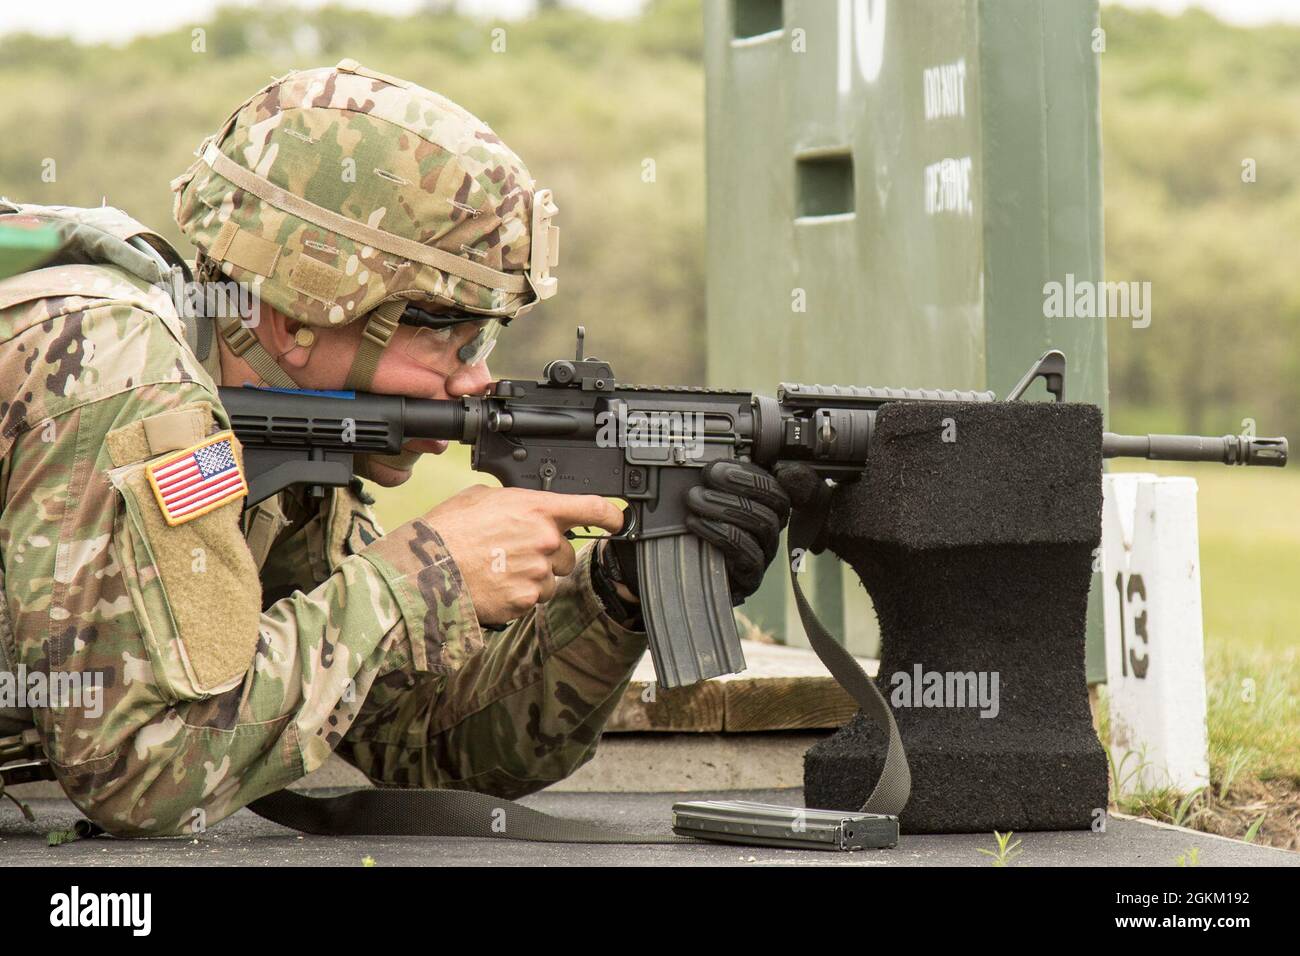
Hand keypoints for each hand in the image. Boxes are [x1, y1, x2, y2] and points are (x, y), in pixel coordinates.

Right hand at [426, 486, 623, 624]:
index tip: (618, 521)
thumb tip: (524, 509)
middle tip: (513, 553)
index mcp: (536, 509)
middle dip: (548, 555)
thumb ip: (516, 503)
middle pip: (566, 554)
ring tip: (498, 570)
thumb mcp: (482, 497)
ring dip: (534, 578)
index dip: (612, 516)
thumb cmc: (447, 531)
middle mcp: (545, 541)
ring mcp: (537, 574)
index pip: (592, 509)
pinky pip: (533, 599)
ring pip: (551, 580)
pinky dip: (518, 596)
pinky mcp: (526, 601)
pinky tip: (494, 585)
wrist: (425, 570)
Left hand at [608, 460, 791, 606]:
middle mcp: (769, 530)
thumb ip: (706, 480)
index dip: (756, 471)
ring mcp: (763, 554)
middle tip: (708, 475)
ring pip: (762, 524)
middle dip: (743, 483)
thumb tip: (702, 455)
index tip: (727, 463)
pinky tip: (696, 524)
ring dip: (726, 506)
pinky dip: (721, 534)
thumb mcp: (695, 500)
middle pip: (776, 503)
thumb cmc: (687, 531)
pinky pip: (747, 554)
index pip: (774, 484)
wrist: (670, 572)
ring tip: (695, 499)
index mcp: (763, 506)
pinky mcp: (750, 578)